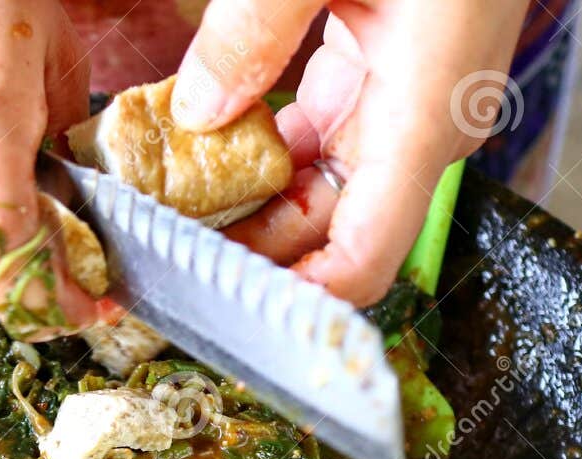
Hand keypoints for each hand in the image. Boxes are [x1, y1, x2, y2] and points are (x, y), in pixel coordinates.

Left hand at [173, 0, 531, 305]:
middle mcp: (419, 126)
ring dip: (249, 201)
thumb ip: (255, 31)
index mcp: (421, 117)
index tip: (216, 304)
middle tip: (159, 246)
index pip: (362, 263)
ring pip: (317, 190)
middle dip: (246, 248)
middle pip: (326, 234)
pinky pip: (317, 139)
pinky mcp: (383, 70)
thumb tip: (194, 112)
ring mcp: (403, 101)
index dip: (292, 302)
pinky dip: (263, 148)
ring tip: (169, 202)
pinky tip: (206, 142)